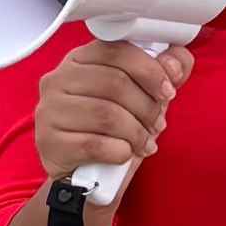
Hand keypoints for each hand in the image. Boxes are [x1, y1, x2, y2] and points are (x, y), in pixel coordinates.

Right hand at [33, 38, 191, 182]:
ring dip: (136, 133)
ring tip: (144, 142)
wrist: (84, 175)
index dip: (150, 71)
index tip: (167, 91)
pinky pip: (95, 145)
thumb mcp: (140, 99)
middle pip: (115, 83)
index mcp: (80, 60)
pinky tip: (124, 154)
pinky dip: (120, 152)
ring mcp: (49, 110)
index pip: (117, 51)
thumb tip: (177, 62)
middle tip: (157, 124)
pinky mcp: (49, 142)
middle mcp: (58, 79)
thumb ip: (161, 76)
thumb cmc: (110, 131)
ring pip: (107, 115)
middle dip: (147, 107)